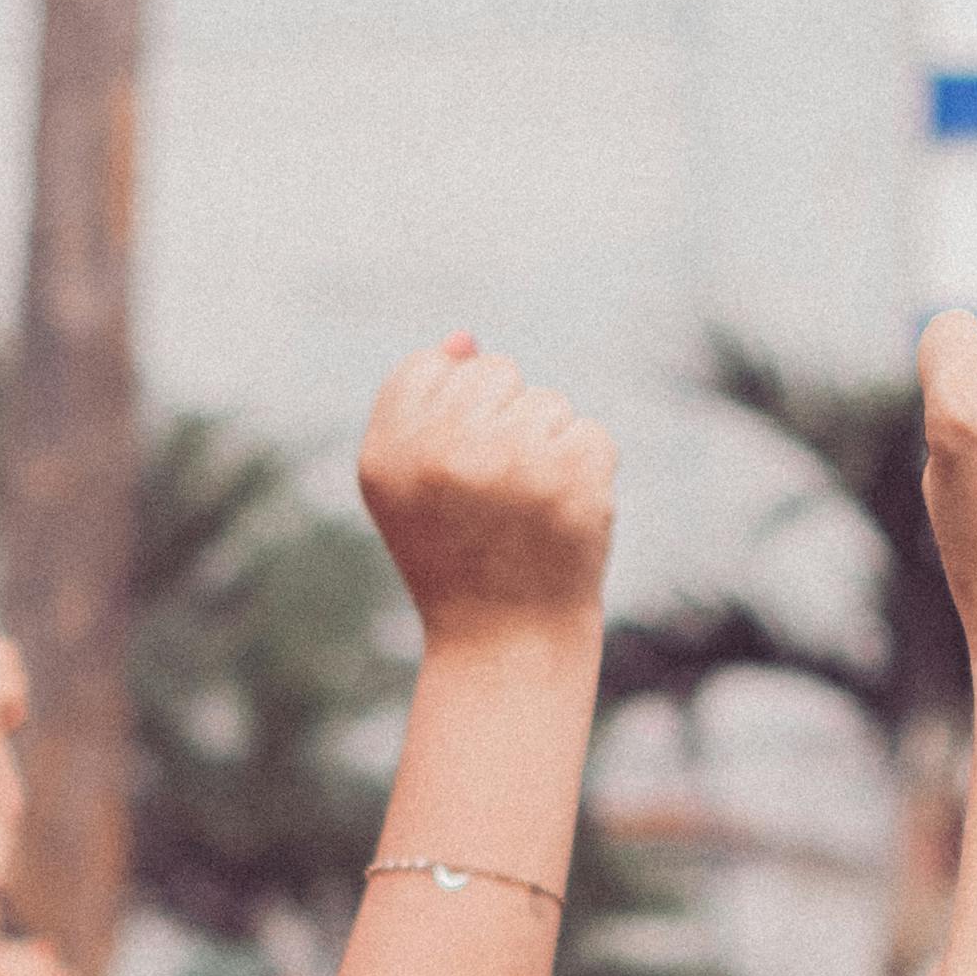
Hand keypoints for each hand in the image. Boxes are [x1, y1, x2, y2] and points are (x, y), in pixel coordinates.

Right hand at [351, 336, 615, 644]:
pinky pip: (588, 433)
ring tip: (526, 509)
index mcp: (388, 452)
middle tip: (494, 491)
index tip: (452, 468)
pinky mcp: (572, 477)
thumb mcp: (408, 485)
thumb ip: (419, 407)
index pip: (427, 367)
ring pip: (546, 401)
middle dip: (503, 418)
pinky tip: (559, 517)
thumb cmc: (452, 555)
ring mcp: (512, 463)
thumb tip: (466, 337)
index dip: (450, 410)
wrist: (505, 638)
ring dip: (546, 447)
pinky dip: (583, 472)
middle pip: (493, 370)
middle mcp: (443, 452)